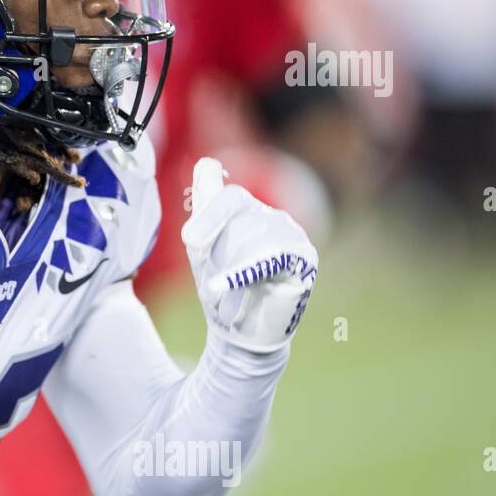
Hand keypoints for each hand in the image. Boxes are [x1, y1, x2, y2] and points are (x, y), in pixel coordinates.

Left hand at [181, 157, 318, 352]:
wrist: (239, 333)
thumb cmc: (221, 288)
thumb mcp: (203, 246)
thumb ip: (205, 206)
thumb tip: (208, 163)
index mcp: (247, 210)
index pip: (227, 195)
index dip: (209, 215)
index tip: (191, 240)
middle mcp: (272, 216)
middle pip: (238, 213)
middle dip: (217, 246)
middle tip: (208, 274)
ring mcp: (291, 234)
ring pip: (254, 233)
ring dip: (230, 264)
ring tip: (222, 289)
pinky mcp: (304, 259)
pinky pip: (271, 256)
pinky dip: (241, 273)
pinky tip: (219, 287)